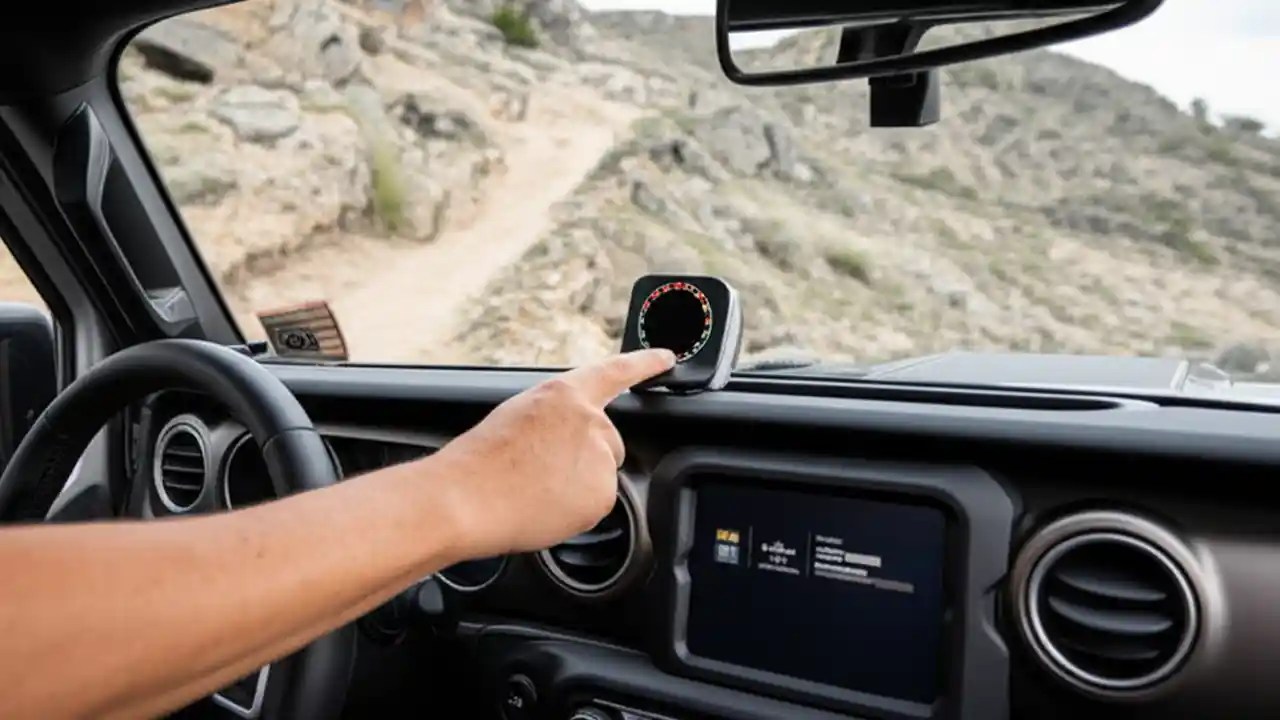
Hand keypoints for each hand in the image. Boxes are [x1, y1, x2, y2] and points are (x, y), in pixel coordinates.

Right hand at [428, 349, 675, 558]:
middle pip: (608, 442)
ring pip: (600, 477)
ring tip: (535, 489)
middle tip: (542, 471)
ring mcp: (599, 458)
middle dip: (585, 458)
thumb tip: (566, 443)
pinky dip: (575, 511)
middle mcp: (591, 421)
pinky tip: (544, 507)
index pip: (615, 372)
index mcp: (565, 395)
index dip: (644, 363)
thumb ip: (555, 420)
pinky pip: (594, 505)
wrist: (467, 497)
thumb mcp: (519, 417)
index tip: (666, 357)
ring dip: (577, 485)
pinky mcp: (602, 494)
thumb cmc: (481, 461)